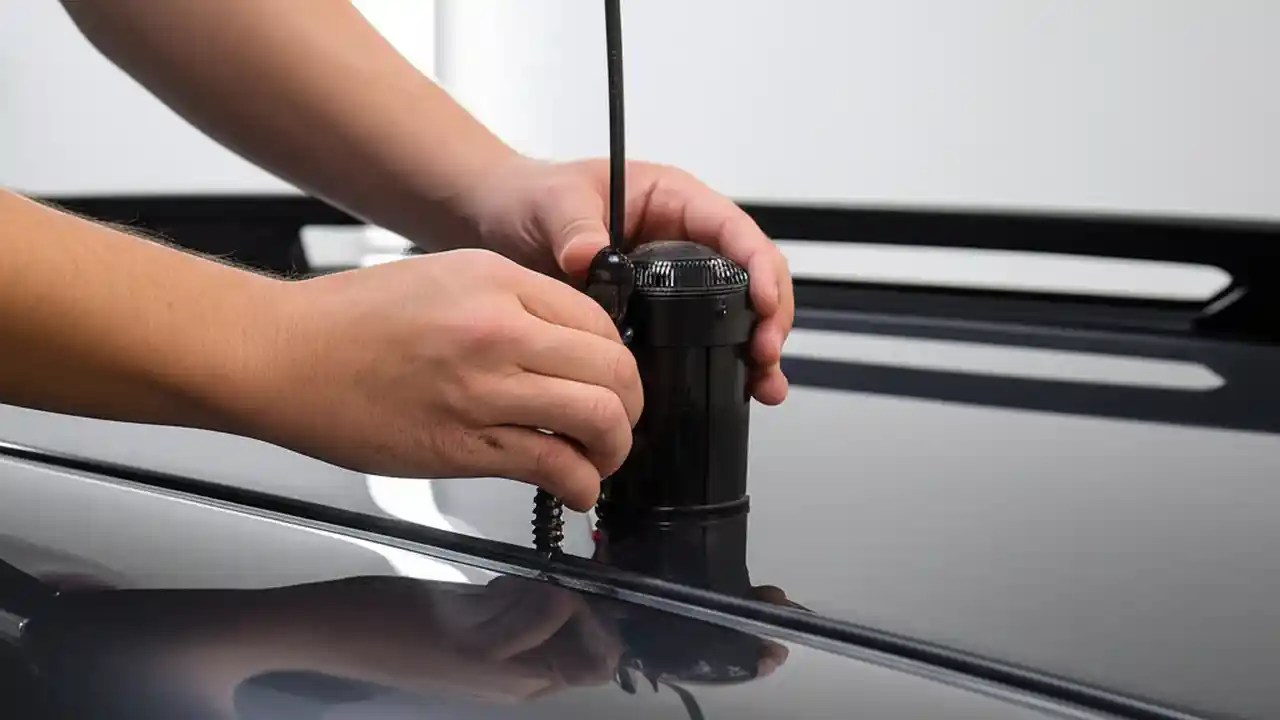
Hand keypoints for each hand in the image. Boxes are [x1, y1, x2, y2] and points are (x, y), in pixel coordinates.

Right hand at [235, 250, 641, 509]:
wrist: (282, 354)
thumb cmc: (348, 320)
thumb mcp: (444, 277)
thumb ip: (509, 303)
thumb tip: (564, 341)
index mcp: (498, 281)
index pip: (600, 320)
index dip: (619, 358)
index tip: (614, 379)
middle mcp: (500, 330)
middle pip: (613, 370)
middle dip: (632, 406)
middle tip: (622, 422)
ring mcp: (483, 389)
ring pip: (596, 419)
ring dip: (614, 449)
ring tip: (603, 459)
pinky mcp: (463, 444)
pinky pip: (551, 465)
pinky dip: (581, 484)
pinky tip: (576, 488)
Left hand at [451, 156, 792, 404]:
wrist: (500, 227)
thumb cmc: (532, 198)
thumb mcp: (553, 203)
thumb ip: (574, 226)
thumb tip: (590, 255)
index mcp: (673, 201)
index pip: (734, 229)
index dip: (758, 265)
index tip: (763, 302)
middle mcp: (685, 240)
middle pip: (752, 276)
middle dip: (770, 316)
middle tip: (765, 355)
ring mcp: (676, 280)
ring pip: (738, 312)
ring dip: (757, 349)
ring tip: (763, 385)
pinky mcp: (660, 315)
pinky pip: (704, 338)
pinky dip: (726, 364)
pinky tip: (738, 390)